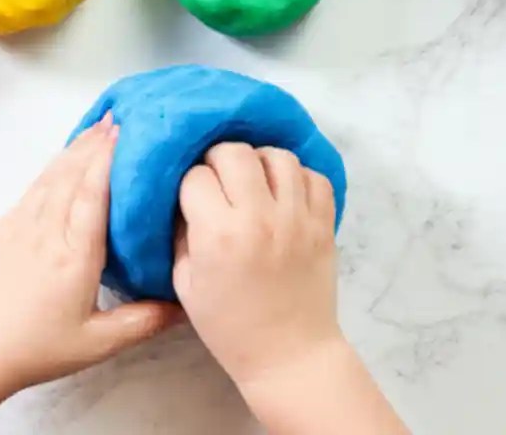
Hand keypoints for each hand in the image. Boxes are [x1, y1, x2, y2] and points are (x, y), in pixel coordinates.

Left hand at [0, 116, 179, 434]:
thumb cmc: (31, 349)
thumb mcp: (96, 344)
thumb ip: (143, 321)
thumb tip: (185, 307)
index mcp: (73, 255)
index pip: (93, 193)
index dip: (110, 159)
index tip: (127, 132)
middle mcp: (45, 231)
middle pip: (72, 174)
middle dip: (97, 143)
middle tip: (121, 117)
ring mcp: (18, 226)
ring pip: (50, 176)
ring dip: (74, 149)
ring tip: (97, 127)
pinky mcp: (0, 230)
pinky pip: (31, 190)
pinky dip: (51, 169)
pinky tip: (61, 163)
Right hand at [173, 143, 340, 388]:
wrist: (289, 353)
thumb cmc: (229, 325)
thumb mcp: (185, 283)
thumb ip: (181, 234)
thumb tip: (183, 197)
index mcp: (219, 235)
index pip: (195, 176)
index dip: (188, 184)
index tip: (191, 198)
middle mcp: (260, 218)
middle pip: (234, 153)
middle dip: (218, 161)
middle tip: (218, 181)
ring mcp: (297, 218)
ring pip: (277, 156)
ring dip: (259, 162)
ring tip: (253, 182)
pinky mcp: (324, 224)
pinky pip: (315, 176)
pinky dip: (296, 177)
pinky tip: (283, 194)